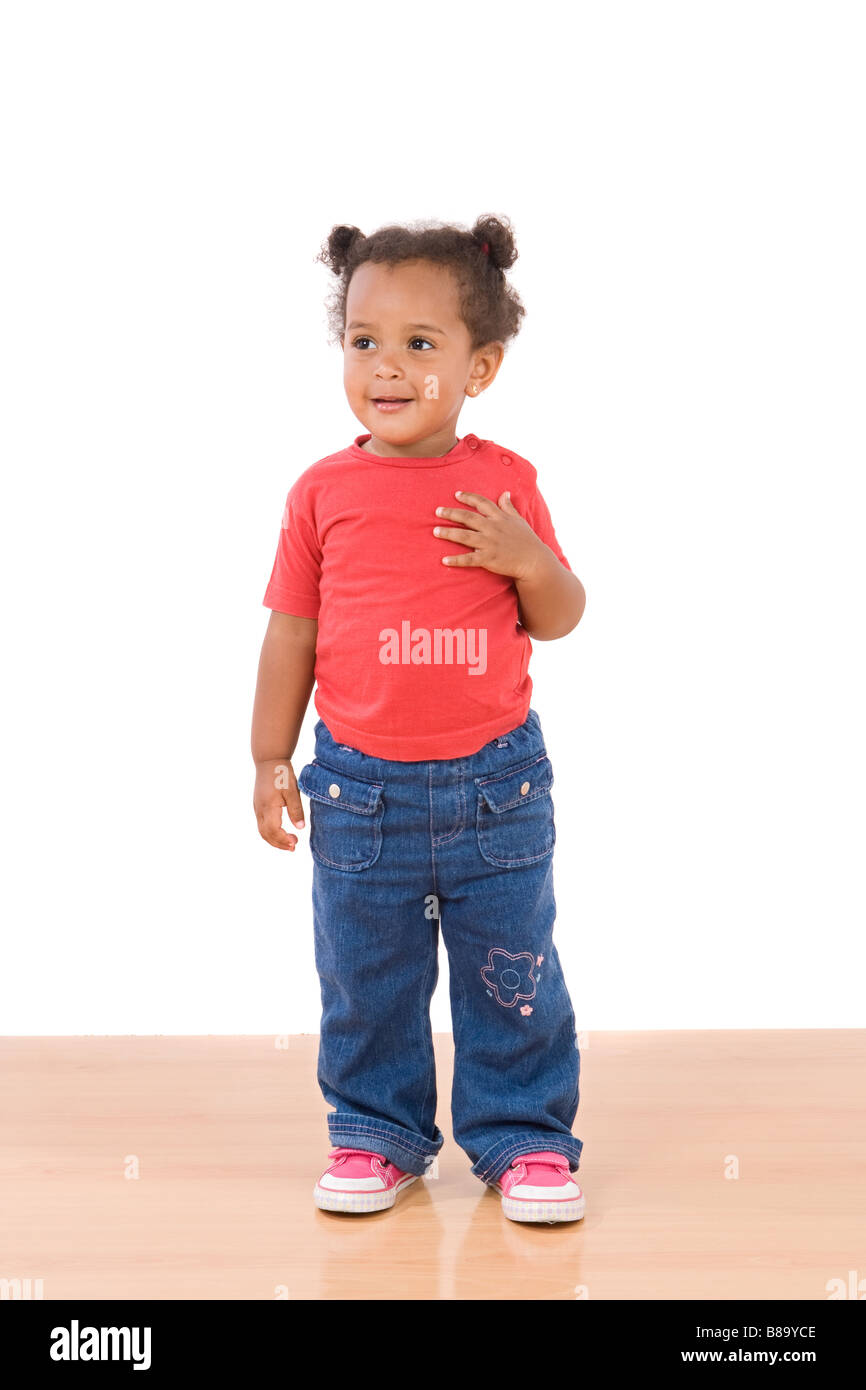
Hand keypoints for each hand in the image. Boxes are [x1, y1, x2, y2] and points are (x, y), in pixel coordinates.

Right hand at [253, 757, 305, 851]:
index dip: (283, 840)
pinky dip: (271, 832)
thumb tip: (300, 828)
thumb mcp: (292, 791)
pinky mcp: (258, 805)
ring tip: (289, 843)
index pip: (273, 831)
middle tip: (294, 847)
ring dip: (274, 840)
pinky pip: (261, 824)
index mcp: (268, 807)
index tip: (295, 843)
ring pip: (262, 831)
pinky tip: (281, 832)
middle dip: (279, 844)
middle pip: (266, 834)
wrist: (269, 760)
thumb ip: (296, 810)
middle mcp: (259, 810)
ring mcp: (257, 808)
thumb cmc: (282, 774)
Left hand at [433, 489, 548, 581]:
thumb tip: (505, 493)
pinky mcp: (488, 559)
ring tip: (435, 531)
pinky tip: (444, 561)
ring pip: (465, 536)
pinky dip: (456, 560)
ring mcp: (489, 543)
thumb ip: (509, 507)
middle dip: (451, 513)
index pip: (482, 503)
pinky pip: (469, 559)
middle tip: (437, 511)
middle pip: (468, 517)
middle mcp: (492, 528)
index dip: (469, 498)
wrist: (534, 561)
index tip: (456, 494)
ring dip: (448, 533)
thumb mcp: (519, 520)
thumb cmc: (527, 541)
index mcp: (500, 518)